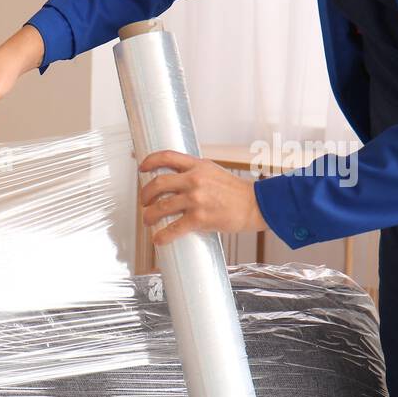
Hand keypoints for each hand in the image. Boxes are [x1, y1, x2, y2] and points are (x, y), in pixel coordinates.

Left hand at [139, 151, 267, 246]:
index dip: (150, 161)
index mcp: (198, 166)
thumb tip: (175, 179)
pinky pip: (173, 228)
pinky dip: (162, 236)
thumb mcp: (214, 172)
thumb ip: (195, 172)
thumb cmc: (235, 191)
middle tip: (143, 202)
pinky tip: (157, 240)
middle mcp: (195, 180)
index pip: (167, 157)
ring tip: (147, 220)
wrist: (256, 205)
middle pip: (158, 183)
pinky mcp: (200, 218)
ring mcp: (196, 199)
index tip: (141, 168)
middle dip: (145, 194)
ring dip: (148, 215)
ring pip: (161, 207)